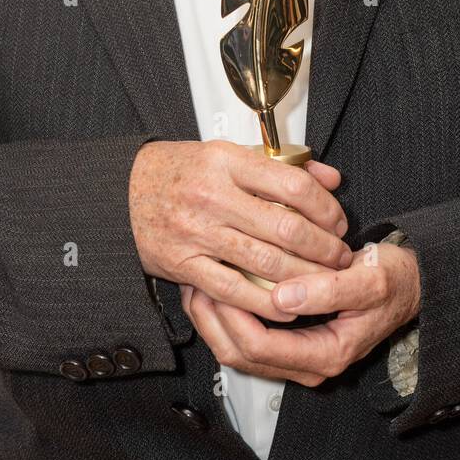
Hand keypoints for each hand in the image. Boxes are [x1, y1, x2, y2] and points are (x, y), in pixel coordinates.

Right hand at [129, 140, 351, 321]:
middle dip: (323, 248)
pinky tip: (288, 305)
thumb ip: (280, 165)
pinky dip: (267, 302)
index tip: (337, 220)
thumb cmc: (178, 171)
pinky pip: (235, 290)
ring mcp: (197, 232)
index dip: (325, 207)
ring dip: (305, 276)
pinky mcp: (184, 264)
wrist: (120, 193)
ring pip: (266, 262)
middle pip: (286, 227)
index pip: (292, 183)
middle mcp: (212, 194)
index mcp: (226, 160)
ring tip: (325, 281)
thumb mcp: (227, 154)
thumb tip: (330, 178)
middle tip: (339, 256)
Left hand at [179, 241, 420, 385]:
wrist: (408, 285)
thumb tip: (284, 298)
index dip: (231, 318)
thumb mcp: (369, 281)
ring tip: (198, 281)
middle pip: (238, 355)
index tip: (217, 283)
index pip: (259, 347)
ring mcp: (296, 355)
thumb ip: (329, 290)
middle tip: (196, 281)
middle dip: (211, 320)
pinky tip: (217, 285)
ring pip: (235, 349)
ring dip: (212, 318)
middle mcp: (307, 362)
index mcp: (326, 354)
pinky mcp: (289, 341)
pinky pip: (245, 336)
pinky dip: (225, 314)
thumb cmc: (391, 281)